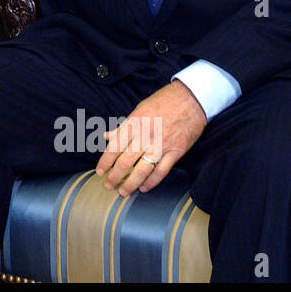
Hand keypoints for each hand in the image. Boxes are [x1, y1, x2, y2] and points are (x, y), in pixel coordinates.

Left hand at [95, 81, 206, 196]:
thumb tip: (106, 136)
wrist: (190, 99)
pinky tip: (144, 188)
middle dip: (114, 177)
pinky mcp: (176, 151)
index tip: (100, 172)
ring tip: (123, 192)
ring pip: (142, 170)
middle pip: (125, 162)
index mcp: (134, 123)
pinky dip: (152, 182)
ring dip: (131, 183)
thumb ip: (123, 127)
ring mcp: (161, 145)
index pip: (114, 147)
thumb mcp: (139, 109)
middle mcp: (145, 135)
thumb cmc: (163, 102)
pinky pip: (161, 171)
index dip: (105, 162)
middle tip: (108, 185)